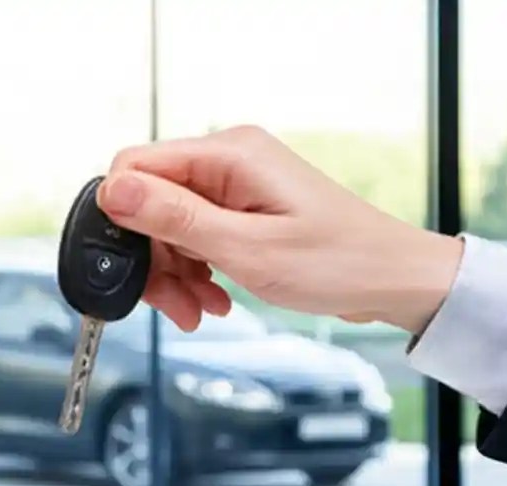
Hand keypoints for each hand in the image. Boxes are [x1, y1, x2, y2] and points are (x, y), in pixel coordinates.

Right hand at [96, 125, 463, 334]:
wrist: (391, 281)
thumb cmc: (337, 263)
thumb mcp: (246, 249)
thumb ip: (175, 218)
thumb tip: (114, 191)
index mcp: (229, 155)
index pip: (136, 166)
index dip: (121, 218)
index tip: (134, 266)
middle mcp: (229, 160)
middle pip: (149, 202)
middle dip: (154, 258)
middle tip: (173, 305)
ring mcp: (237, 185)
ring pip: (170, 226)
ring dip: (176, 273)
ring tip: (199, 310)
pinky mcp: (244, 210)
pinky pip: (197, 236)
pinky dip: (197, 271)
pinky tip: (213, 300)